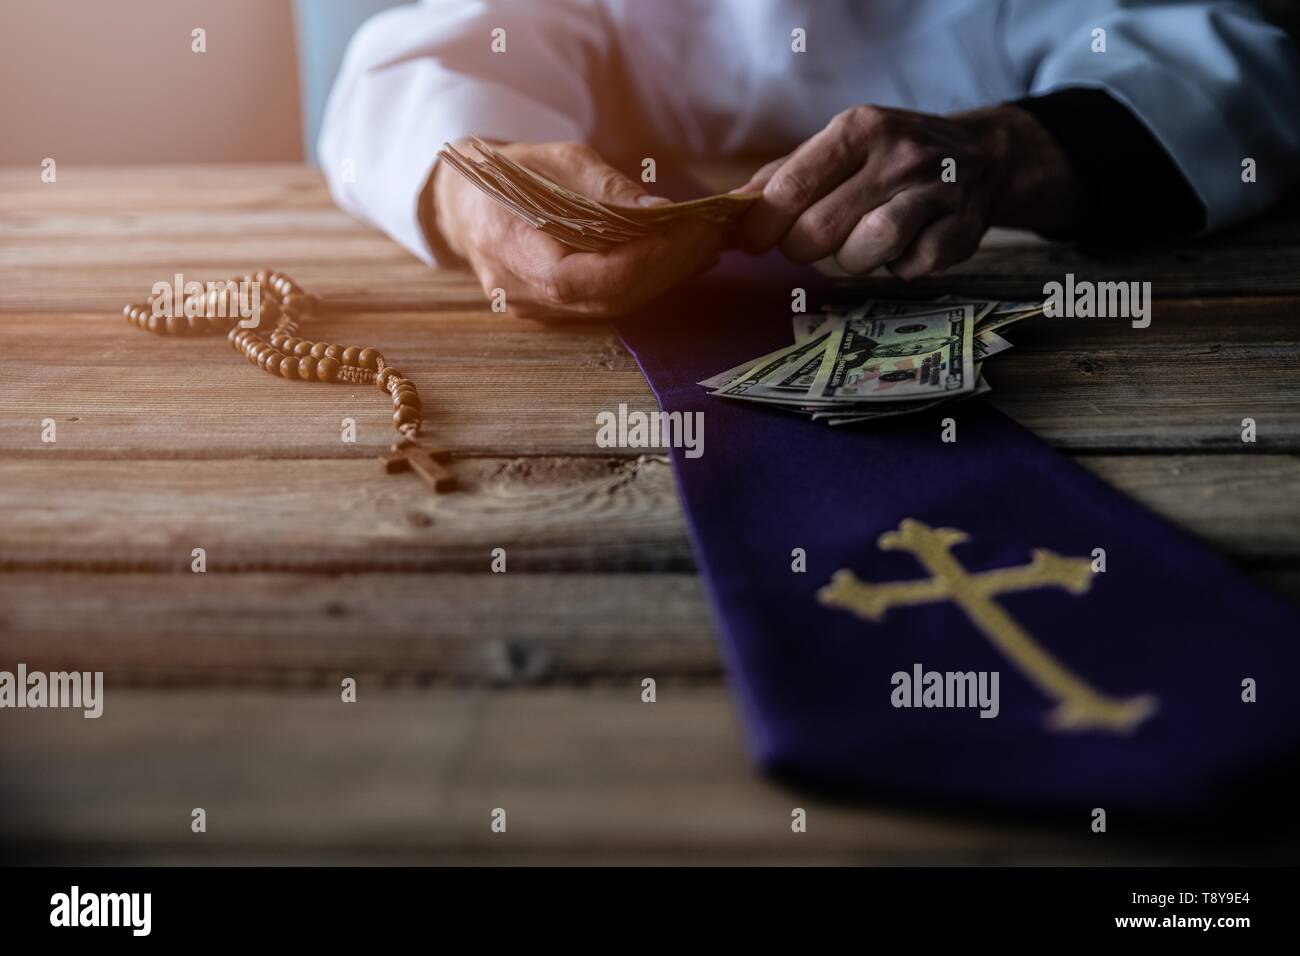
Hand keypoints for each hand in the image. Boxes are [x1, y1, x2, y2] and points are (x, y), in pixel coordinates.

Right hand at [430, 140, 721, 318]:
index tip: (679, 234)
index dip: (636, 261)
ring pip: (613, 306)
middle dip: (664, 267)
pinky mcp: (555, 312)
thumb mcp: (558, 161)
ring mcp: (538, 310)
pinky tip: (679, 261)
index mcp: (510, 250)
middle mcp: (523, 293)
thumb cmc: (510, 173)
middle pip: (607, 297)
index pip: (581, 278)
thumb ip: (606, 190)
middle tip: (708, 235)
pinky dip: (646, 282)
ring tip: (703, 247)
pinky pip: (607, 303)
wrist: (466, 202)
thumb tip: (660, 214)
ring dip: (664, 278)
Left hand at [736, 104, 1076, 277]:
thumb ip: (787, 173)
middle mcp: (900, 155)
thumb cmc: (891, 157)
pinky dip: (896, 267)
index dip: (762, 224)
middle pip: (819, 228)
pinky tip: (903, 247)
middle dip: (800, 248)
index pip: (792, 186)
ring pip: (863, 251)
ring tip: (855, 245)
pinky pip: (907, 268)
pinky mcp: (959, 232)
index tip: (751, 240)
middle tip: (804, 245)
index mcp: (861, 128)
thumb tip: (734, 207)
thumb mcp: (843, 145)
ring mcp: (935, 193)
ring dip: (849, 260)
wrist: (983, 157)